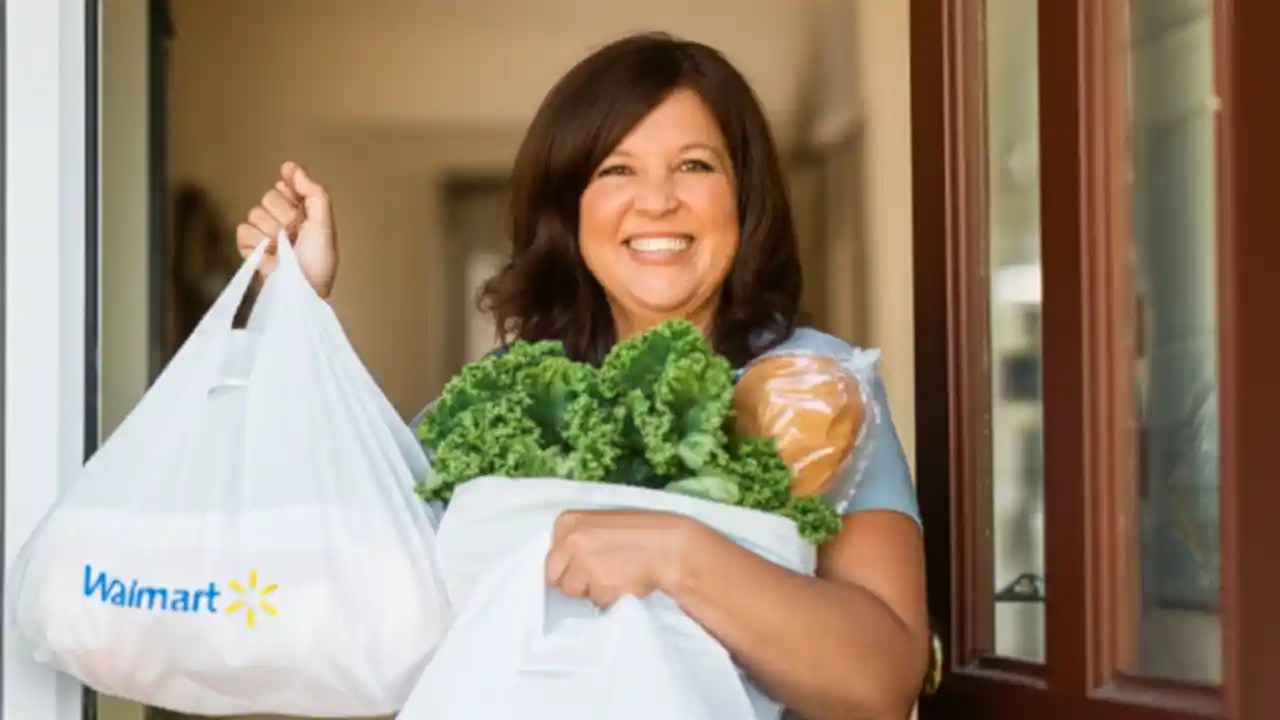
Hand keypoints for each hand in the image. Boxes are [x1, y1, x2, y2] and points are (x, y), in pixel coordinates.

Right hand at [236, 161, 338, 297]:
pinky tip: (269, 255)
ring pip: (254, 213)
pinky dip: (256, 244)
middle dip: (284, 216)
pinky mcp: (248, 246)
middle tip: (296, 235)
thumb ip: (313, 191)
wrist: (301, 290)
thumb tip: (292, 168)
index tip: (299, 207)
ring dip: (271, 232)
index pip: (286, 184)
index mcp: (301, 210)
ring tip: (283, 249)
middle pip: (268, 196)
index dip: (290, 191)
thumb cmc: (318, 262)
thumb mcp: (324, 224)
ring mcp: (263, 232)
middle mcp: (281, 218)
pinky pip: (242, 230)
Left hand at [545, 510, 702, 607]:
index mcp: (567, 522)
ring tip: (617, 576)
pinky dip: (609, 598)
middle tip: (600, 573)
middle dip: (574, 580)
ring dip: (593, 590)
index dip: (568, 564)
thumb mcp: (601, 524)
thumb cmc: (639, 532)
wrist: (669, 547)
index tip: (585, 562)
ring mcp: (584, 566)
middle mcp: (570, 542)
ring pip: (575, 593)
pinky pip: (597, 602)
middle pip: (555, 577)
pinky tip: (625, 584)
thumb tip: (565, 567)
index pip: (550, 555)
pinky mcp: (599, 589)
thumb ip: (578, 540)